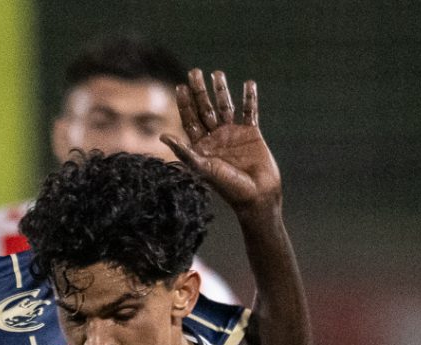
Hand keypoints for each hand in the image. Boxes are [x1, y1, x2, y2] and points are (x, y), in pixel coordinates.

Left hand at [163, 70, 280, 216]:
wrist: (257, 196)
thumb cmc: (229, 188)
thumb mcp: (203, 169)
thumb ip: (184, 152)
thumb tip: (162, 137)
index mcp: (202, 146)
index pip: (190, 120)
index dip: (185, 103)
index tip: (181, 86)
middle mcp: (216, 138)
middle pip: (205, 109)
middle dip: (199, 91)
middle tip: (194, 72)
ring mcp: (234, 135)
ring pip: (226, 107)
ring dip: (221, 90)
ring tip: (217, 73)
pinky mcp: (252, 134)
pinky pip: (250, 112)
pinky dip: (250, 98)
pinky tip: (248, 83)